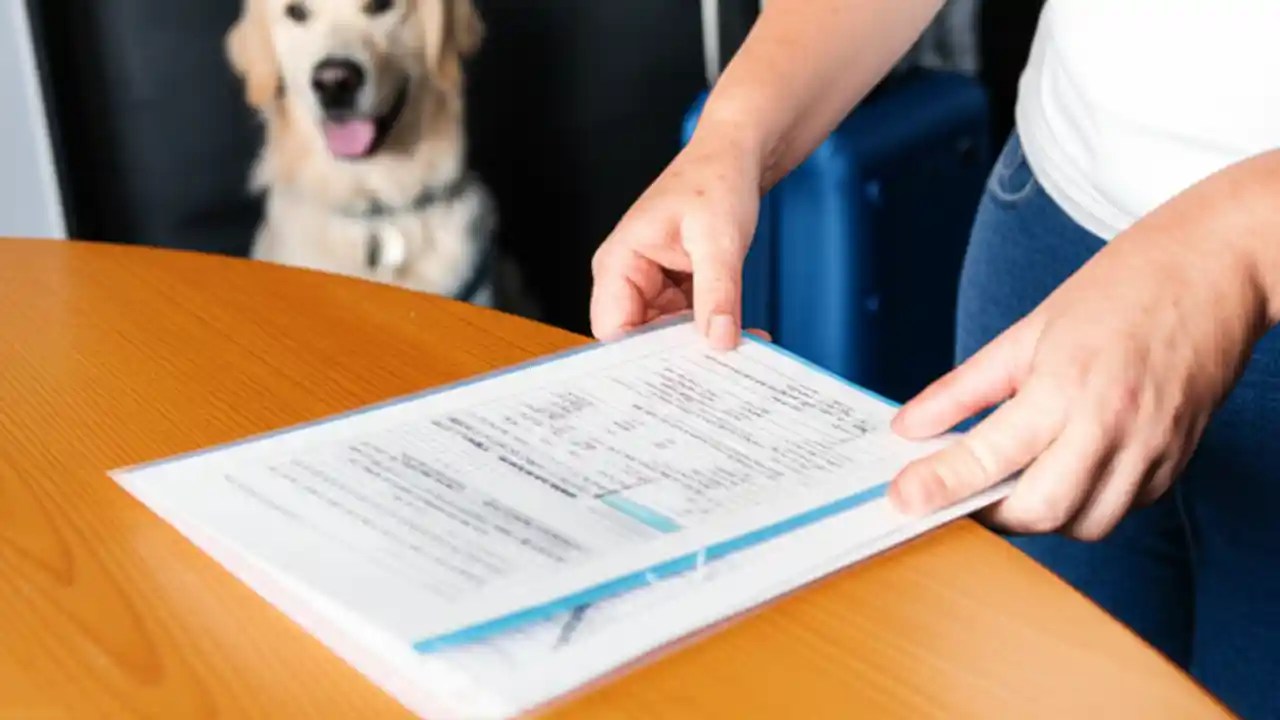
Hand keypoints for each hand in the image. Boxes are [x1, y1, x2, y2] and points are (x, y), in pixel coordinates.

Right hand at [590, 131, 762, 349]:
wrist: (735, 156)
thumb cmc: (715, 180)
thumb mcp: (718, 239)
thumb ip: (717, 292)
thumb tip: (720, 340)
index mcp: (618, 262)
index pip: (613, 329)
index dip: (642, 357)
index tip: (681, 374)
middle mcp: (626, 277)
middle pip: (638, 339)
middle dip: (677, 355)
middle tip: (719, 368)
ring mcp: (650, 286)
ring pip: (666, 337)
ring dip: (700, 345)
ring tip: (741, 349)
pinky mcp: (674, 289)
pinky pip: (687, 324)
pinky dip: (711, 330)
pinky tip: (740, 333)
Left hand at [887, 195, 1271, 539]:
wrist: (1215, 269)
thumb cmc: (1122, 290)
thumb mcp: (1027, 331)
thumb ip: (963, 388)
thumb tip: (909, 426)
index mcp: (1067, 385)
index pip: (990, 457)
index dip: (940, 485)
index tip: (902, 499)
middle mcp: (1113, 426)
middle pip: (1038, 511)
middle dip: (989, 513)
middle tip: (960, 490)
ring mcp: (1150, 451)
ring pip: (1081, 524)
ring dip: (1037, 515)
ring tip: (1012, 479)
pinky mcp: (1174, 464)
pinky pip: (1117, 511)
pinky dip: (1080, 506)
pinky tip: (1063, 470)